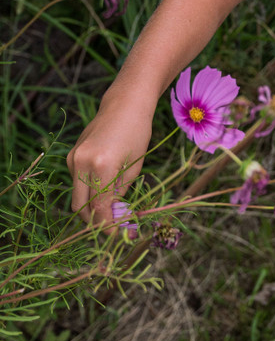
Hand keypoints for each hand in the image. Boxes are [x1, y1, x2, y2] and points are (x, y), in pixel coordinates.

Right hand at [67, 106, 152, 228]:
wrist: (124, 105)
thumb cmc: (137, 133)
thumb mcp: (135, 168)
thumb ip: (121, 195)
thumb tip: (116, 220)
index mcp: (101, 166)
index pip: (99, 208)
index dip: (108, 226)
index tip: (120, 236)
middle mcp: (81, 163)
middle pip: (80, 208)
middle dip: (96, 221)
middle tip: (115, 227)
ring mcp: (73, 159)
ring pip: (77, 196)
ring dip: (92, 207)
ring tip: (113, 208)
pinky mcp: (71, 156)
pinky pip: (77, 182)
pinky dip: (89, 190)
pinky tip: (106, 186)